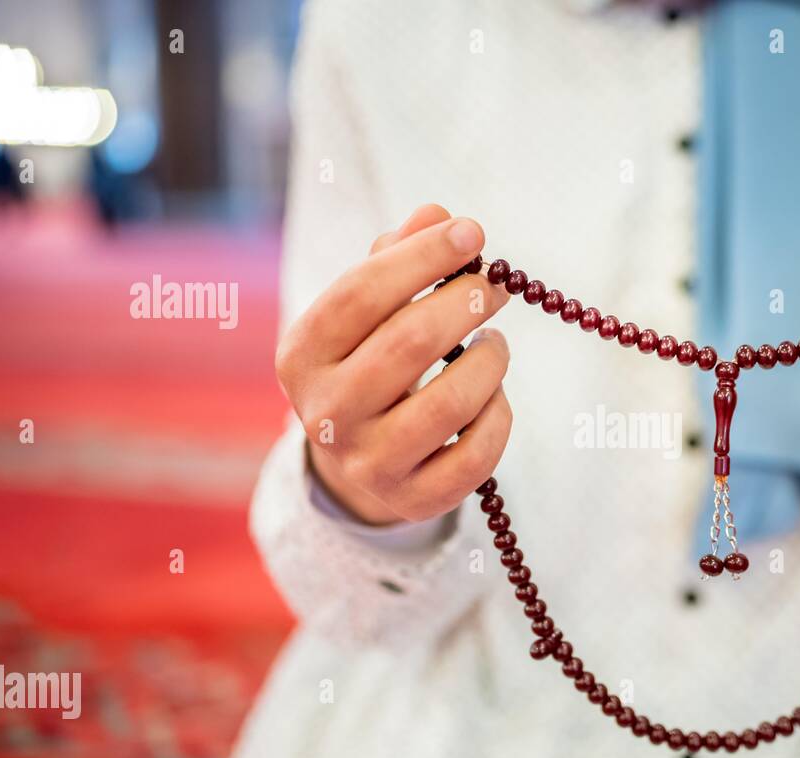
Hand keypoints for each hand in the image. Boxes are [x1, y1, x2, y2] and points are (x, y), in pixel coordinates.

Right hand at [275, 204, 511, 523]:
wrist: (355, 463)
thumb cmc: (367, 365)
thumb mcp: (364, 314)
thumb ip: (394, 259)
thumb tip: (438, 215)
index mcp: (301, 355)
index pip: (361, 294)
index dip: (422, 256)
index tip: (472, 232)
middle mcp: (325, 414)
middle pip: (410, 343)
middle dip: (466, 302)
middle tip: (497, 285)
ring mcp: (369, 463)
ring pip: (452, 402)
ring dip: (490, 361)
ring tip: (496, 344)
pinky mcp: (414, 500)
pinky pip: (477, 455)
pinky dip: (498, 415)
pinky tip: (494, 396)